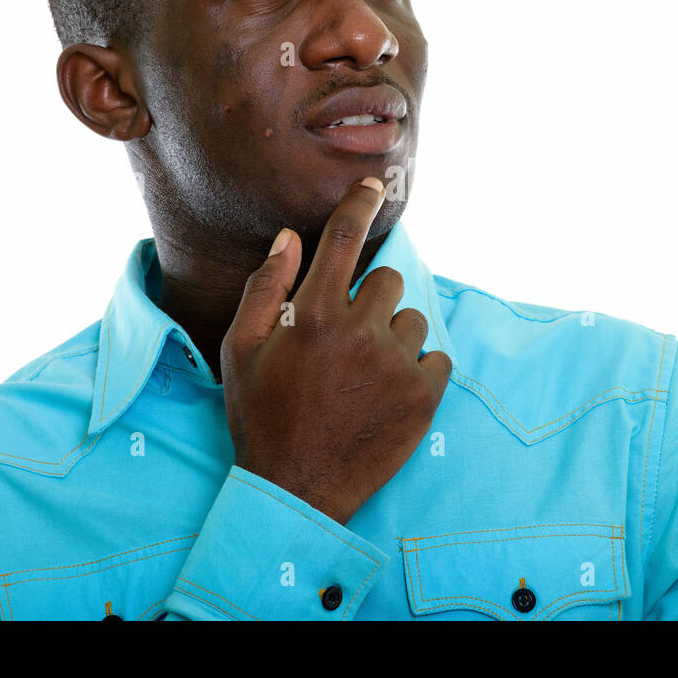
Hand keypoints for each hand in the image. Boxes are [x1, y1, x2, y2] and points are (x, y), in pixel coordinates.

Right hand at [219, 176, 451, 524]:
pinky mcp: (424, 396)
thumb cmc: (262, 418)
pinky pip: (436, 357)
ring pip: (412, 320)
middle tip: (346, 340)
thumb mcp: (241, 351)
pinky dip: (417, 369)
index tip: (374, 185)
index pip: (343, 239)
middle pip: (387, 281)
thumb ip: (266, 289)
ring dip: (393, 337)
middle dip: (370, 301)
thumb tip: (289, 238)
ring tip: (364, 375)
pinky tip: (387, 393)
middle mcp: (360, 331)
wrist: (296, 491)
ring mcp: (396, 364)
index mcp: (313, 315)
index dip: (360, 204)